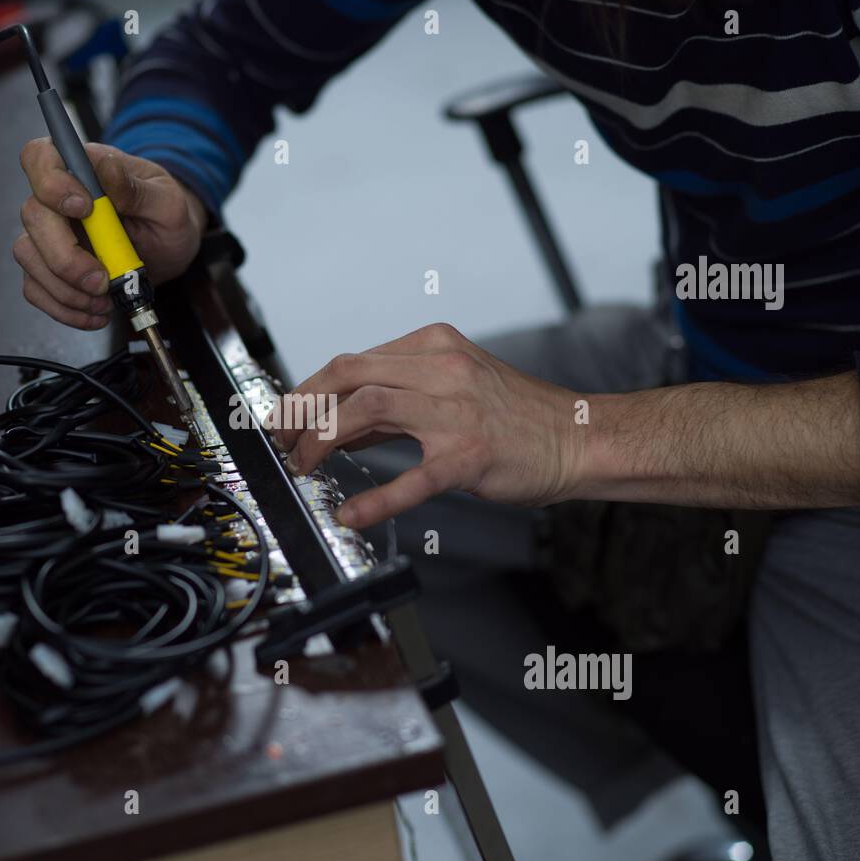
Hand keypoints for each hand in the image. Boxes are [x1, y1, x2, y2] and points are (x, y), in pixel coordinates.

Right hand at [14, 140, 207, 328]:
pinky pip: (36, 288)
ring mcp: (49, 234)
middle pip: (33, 216)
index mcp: (84, 170)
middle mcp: (57, 199)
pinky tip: (94, 312)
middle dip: (65, 256)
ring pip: (28, 256)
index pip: (41, 157)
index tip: (84, 209)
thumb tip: (107, 170)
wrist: (169, 250)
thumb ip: (137, 189)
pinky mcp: (49, 268)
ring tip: (104, 300)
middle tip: (102, 280)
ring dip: (65, 288)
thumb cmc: (166, 217)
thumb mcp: (167, 202)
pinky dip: (64, 308)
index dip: (51, 182)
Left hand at [272, 323, 581, 527]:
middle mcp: (442, 370)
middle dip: (303, 407)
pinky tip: (352, 513)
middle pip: (349, 376)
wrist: (579, 437)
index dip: (308, 390)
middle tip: (280, 438)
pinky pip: (413, 477)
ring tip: (304, 466)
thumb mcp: (454, 386)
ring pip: (368, 409)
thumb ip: (398, 398)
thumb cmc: (517, 418)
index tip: (284, 414)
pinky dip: (376, 498)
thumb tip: (338, 425)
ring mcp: (456, 412)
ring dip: (323, 439)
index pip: (353, 361)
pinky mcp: (470, 456)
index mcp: (434, 347)